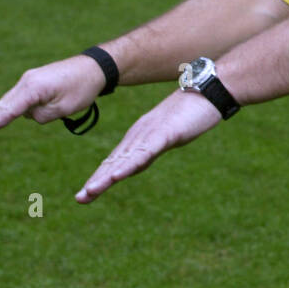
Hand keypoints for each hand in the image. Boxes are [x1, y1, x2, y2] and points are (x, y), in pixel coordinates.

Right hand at [0, 54, 107, 138]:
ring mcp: (29, 80)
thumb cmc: (81, 89)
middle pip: (2, 105)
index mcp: (34, 88)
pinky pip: (18, 99)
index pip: (11, 111)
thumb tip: (27, 115)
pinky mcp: (34, 81)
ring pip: (8, 102)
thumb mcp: (63, 109)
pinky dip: (7, 109)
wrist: (94, 67)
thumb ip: (41, 116)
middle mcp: (27, 81)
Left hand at [75, 89, 221, 203]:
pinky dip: (130, 165)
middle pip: (115, 162)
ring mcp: (151, 134)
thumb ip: (154, 145)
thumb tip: (143, 158)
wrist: (208, 89)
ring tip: (90, 191)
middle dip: (97, 181)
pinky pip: (145, 152)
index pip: (116, 161)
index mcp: (140, 137)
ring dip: (107, 176)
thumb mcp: (169, 133)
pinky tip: (117, 176)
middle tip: (80, 199)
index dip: (100, 177)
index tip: (85, 195)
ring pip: (125, 159)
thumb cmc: (191, 110)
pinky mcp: (165, 133)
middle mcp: (140, 135)